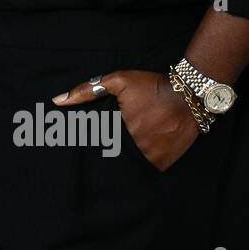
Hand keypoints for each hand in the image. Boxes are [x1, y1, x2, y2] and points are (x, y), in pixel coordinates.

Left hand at [52, 70, 198, 171]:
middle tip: (108, 149)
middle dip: (109, 155)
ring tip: (127, 148)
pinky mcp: (165, 162)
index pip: (98, 147)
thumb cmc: (151, 86)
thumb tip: (57, 101)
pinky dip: (144, 161)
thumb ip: (87, 91)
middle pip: (114, 158)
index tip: (86, 147)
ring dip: (128, 160)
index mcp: (118, 132)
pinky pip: (149, 167)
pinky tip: (143, 150)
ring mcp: (151, 157)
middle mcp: (135, 148)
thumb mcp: (118, 82)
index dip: (91, 147)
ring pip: (132, 164)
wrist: (190, 94)